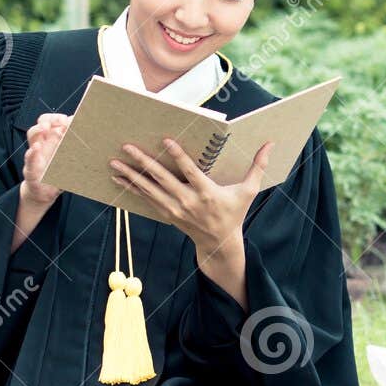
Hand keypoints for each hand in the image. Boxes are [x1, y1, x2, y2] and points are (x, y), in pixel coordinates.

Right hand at [22, 112, 70, 205]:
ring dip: (38, 130)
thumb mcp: (70, 160)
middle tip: (61, 121)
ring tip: (46, 128)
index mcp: (52, 140)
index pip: (51, 121)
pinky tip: (36, 148)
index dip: (58, 117)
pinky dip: (32, 153)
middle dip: (50, 119)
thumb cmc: (58, 174)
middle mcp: (42, 144)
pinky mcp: (30, 170)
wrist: (45, 193)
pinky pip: (29, 160)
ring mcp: (35, 155)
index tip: (69, 118)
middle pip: (41, 124)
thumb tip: (92, 137)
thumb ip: (77, 149)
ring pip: (32, 136)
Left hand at [110, 137, 274, 253]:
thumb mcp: (248, 192)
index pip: (190, 171)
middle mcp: (189, 201)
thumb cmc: (234, 213)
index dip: (177, 156)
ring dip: (130, 176)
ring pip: (149, 190)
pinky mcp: (167, 214)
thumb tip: (271, 144)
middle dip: (143, 163)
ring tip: (114, 163)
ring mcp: (175, 209)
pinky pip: (146, 200)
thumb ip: (258, 167)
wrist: (219, 243)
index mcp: (208, 193)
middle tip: (127, 147)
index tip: (165, 141)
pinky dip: (132, 189)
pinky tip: (118, 178)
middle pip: (162, 179)